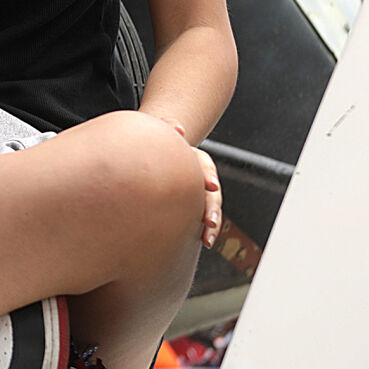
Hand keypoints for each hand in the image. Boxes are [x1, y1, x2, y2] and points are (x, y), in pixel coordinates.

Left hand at [146, 112, 223, 248]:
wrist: (156, 152)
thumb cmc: (159, 142)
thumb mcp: (163, 131)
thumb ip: (169, 126)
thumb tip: (177, 129)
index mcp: (196, 159)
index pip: (205, 166)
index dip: (209, 176)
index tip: (211, 185)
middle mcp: (201, 177)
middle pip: (212, 194)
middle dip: (213, 208)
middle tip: (210, 222)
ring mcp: (197, 192)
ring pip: (209, 208)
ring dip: (212, 224)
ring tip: (208, 240)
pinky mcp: (190, 204)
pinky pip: (198, 217)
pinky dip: (199, 230)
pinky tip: (199, 242)